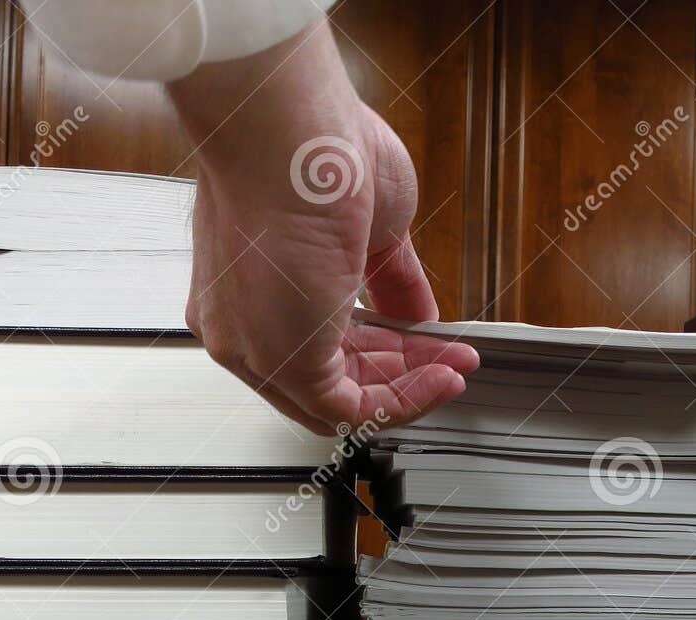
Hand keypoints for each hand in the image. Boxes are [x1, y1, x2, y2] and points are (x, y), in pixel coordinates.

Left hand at [169, 22, 478, 435]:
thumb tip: (421, 319)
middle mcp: (239, 326)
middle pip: (330, 380)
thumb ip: (395, 285)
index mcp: (246, 288)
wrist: (289, 131)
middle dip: (404, 373)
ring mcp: (256, 347)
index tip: (428, 344)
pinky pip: (348, 411)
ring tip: (455, 368)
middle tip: (450, 361)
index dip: (383, 348)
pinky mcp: (283, 363)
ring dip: (410, 389)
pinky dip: (402, 402)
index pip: (317, 343)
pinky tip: (442, 377)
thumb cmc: (309, 150)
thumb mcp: (371, 230)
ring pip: (339, 401)